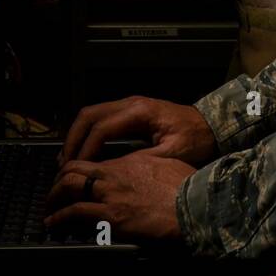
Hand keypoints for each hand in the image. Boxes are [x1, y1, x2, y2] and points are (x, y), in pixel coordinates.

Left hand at [46, 150, 195, 241]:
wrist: (193, 205)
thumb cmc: (187, 188)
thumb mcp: (168, 165)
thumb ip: (150, 165)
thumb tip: (146, 168)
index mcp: (128, 161)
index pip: (93, 159)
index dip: (77, 167)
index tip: (73, 176)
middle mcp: (114, 174)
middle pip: (74, 168)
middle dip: (58, 179)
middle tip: (54, 189)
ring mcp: (111, 195)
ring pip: (69, 187)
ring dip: (54, 196)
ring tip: (49, 207)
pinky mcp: (112, 217)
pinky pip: (76, 213)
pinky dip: (60, 217)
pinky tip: (54, 222)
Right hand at [60, 96, 217, 166]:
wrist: (210, 125)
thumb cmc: (196, 139)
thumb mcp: (172, 154)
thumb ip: (144, 161)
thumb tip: (114, 172)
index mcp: (141, 112)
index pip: (102, 128)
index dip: (86, 149)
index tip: (78, 168)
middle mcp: (131, 103)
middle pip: (89, 115)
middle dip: (73, 139)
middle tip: (64, 163)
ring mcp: (130, 104)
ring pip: (91, 113)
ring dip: (77, 134)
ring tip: (69, 158)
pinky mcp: (130, 110)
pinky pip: (101, 117)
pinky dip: (88, 132)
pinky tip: (84, 149)